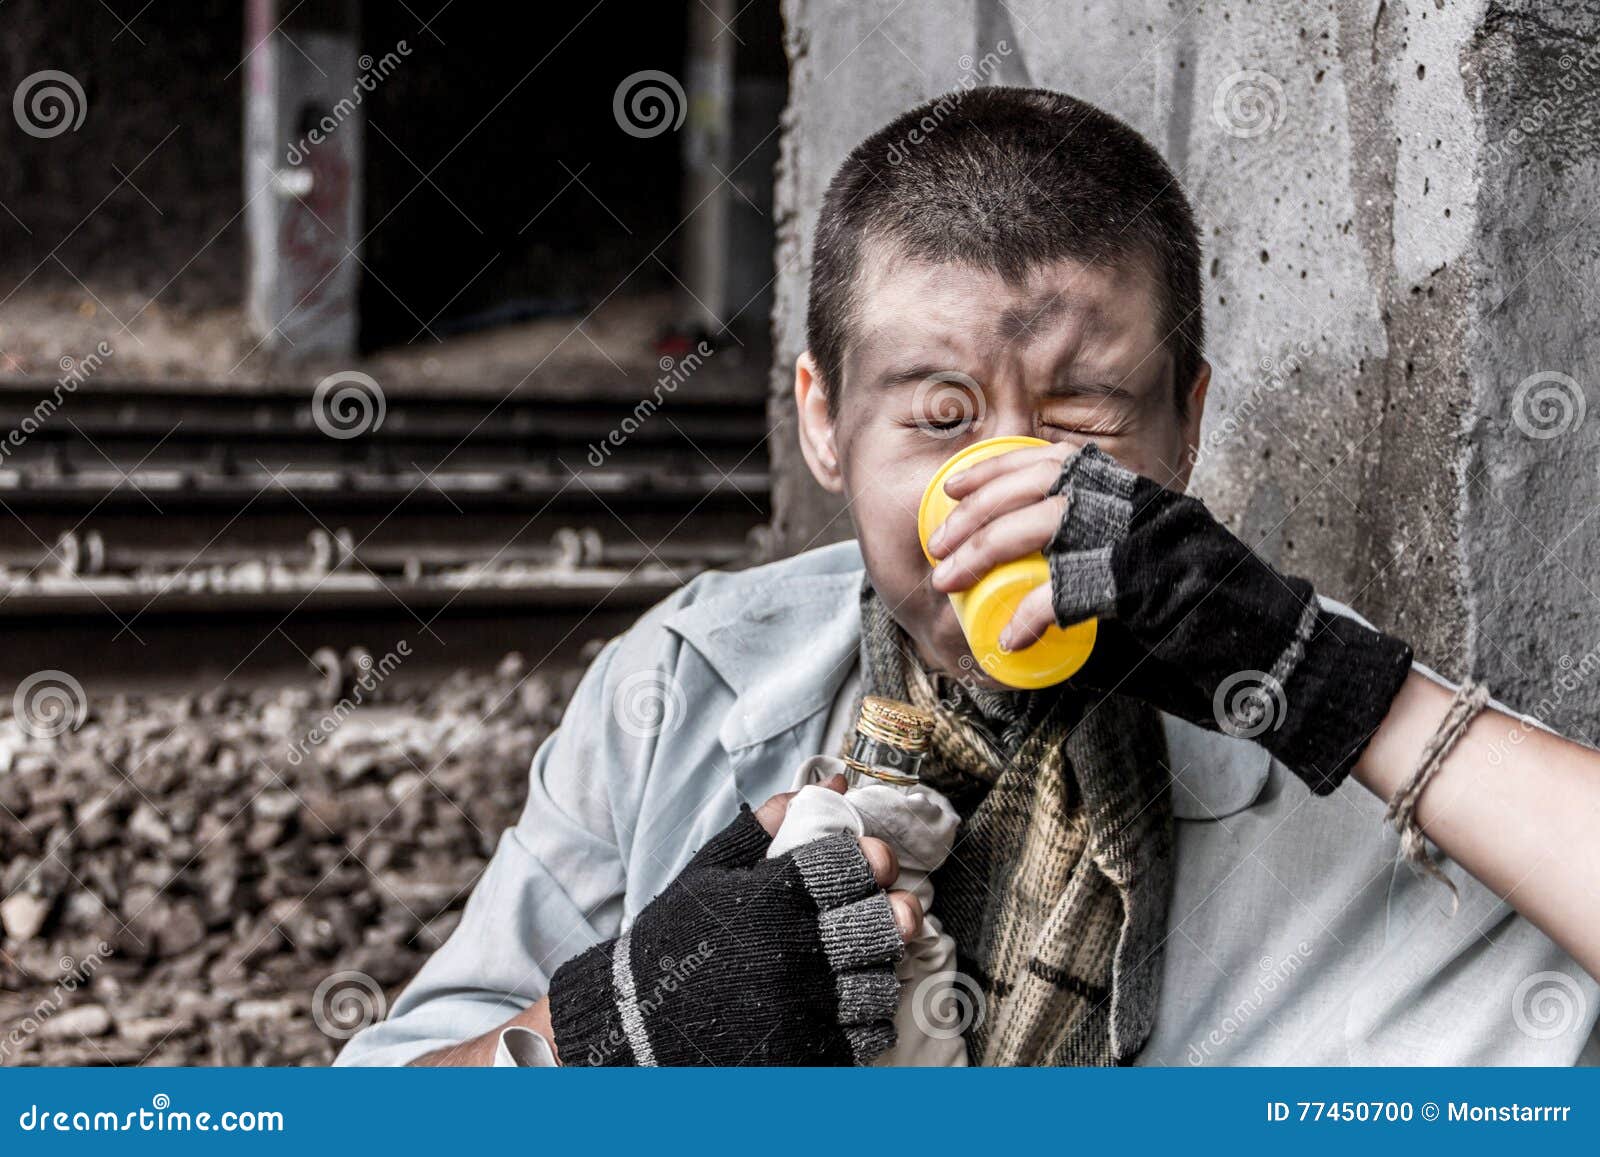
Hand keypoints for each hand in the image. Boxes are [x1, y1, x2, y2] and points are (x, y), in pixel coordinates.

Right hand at [547, 786, 920, 1066]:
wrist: (634, 1025)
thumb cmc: (675, 940)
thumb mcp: (710, 872)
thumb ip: (769, 826)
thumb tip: (830, 785)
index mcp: (770, 899)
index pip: (855, 866)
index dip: (872, 861)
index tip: (869, 866)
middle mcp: (790, 953)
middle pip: (882, 925)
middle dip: (888, 914)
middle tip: (874, 915)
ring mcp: (800, 1010)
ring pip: (881, 982)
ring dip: (875, 969)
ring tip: (851, 962)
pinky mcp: (803, 1057)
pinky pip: (868, 1035)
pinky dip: (865, 1019)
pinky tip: (840, 1003)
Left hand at [928, 441, 1413, 794]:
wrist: (1286, 669)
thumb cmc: (1211, 643)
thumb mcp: (1141, 603)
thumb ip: (1091, 592)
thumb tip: (1020, 616)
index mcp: (1144, 500)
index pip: (1060, 461)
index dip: (1000, 466)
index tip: (953, 483)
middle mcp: (1149, 507)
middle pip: (1043, 485)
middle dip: (979, 510)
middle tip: (939, 544)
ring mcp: (1156, 540)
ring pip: (1050, 522)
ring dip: (989, 547)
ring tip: (950, 578)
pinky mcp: (1159, 583)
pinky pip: (1077, 585)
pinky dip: (1035, 609)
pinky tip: (1011, 635)